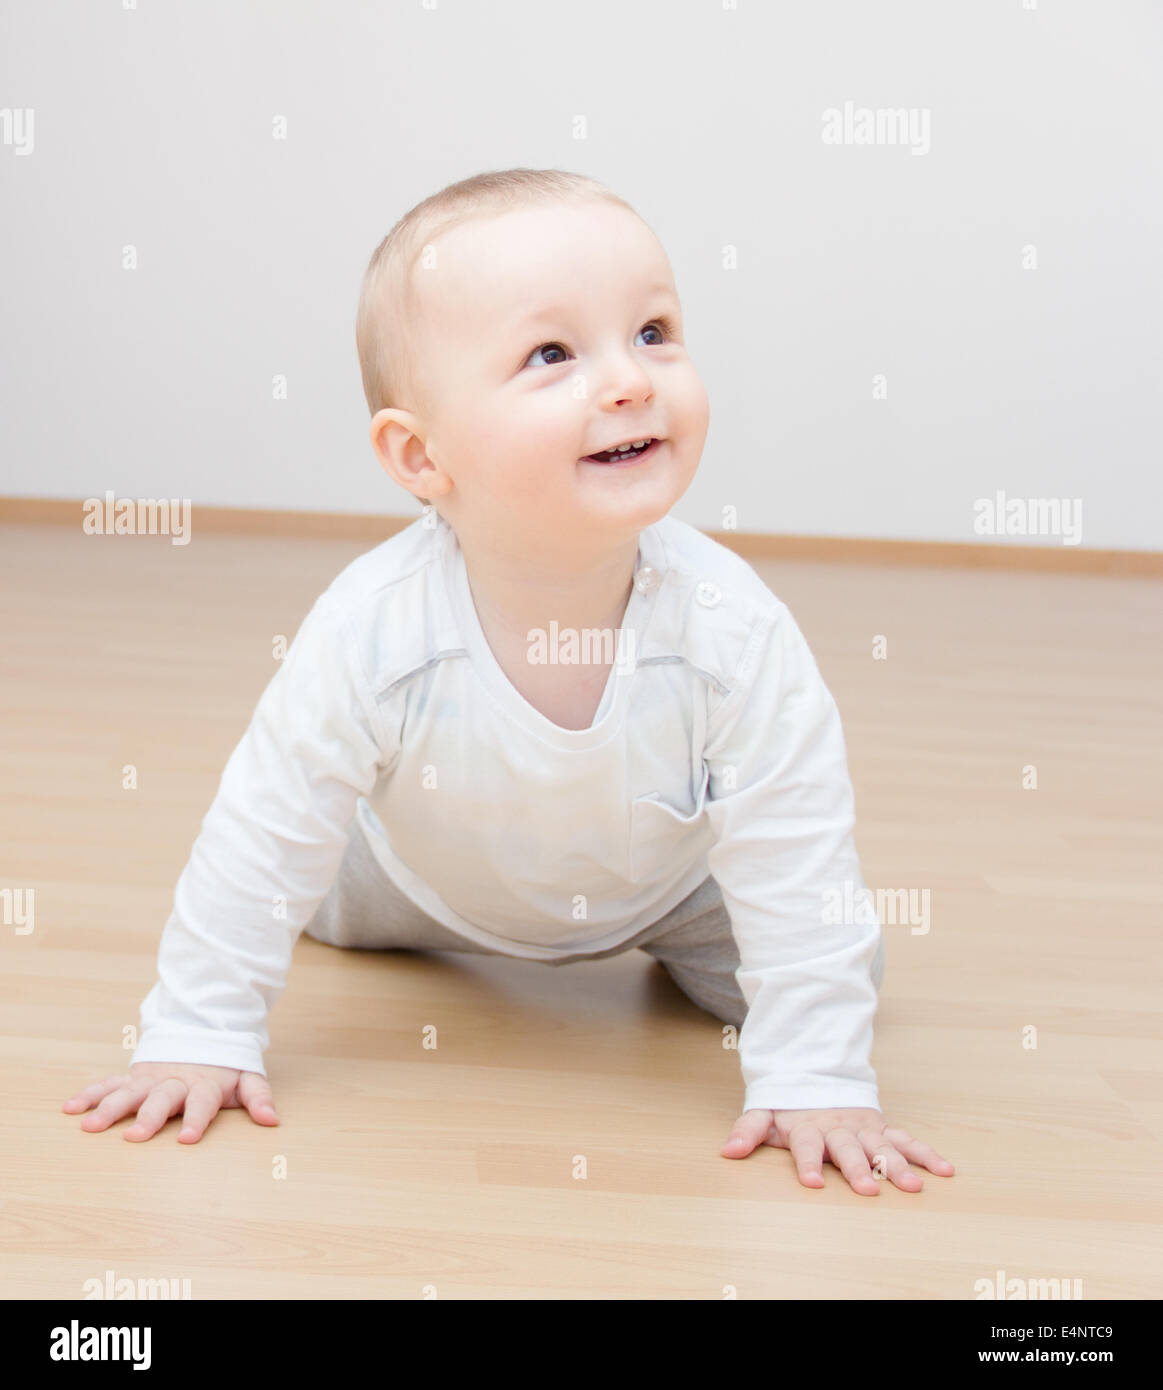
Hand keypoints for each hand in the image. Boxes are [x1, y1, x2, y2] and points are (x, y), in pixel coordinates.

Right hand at [62, 1062, 277, 1142]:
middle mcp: (175, 1081)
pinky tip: (70, 1108)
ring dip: (109, 1108)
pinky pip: (108, 1084)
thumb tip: (272, 1120)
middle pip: (161, 1099)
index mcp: (204, 1085)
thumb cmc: (226, 1065)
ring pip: (128, 1092)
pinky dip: (90, 1094)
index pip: (202, 1104)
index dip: (196, 1120)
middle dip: (148, 1117)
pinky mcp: (134, 1076)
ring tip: (88, 1126)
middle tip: (134, 1137)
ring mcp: (152, 1078)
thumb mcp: (247, 1076)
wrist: (205, 1028)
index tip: (187, 1139)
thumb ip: (258, 1097)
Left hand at [721, 1106, 953, 1193]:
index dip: (806, 1163)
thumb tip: (728, 1151)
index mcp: (808, 1127)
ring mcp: (862, 1127)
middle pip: (848, 1149)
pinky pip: (905, 1139)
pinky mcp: (881, 1127)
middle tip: (869, 1191)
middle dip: (858, 1168)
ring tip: (913, 1186)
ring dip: (897, 1164)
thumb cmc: (789, 1105)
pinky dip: (925, 1153)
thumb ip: (749, 1130)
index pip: (806, 1146)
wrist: (814, 1071)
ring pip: (882, 1145)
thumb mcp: (765, 1113)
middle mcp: (838, 1128)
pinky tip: (944, 1169)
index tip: (811, 1183)